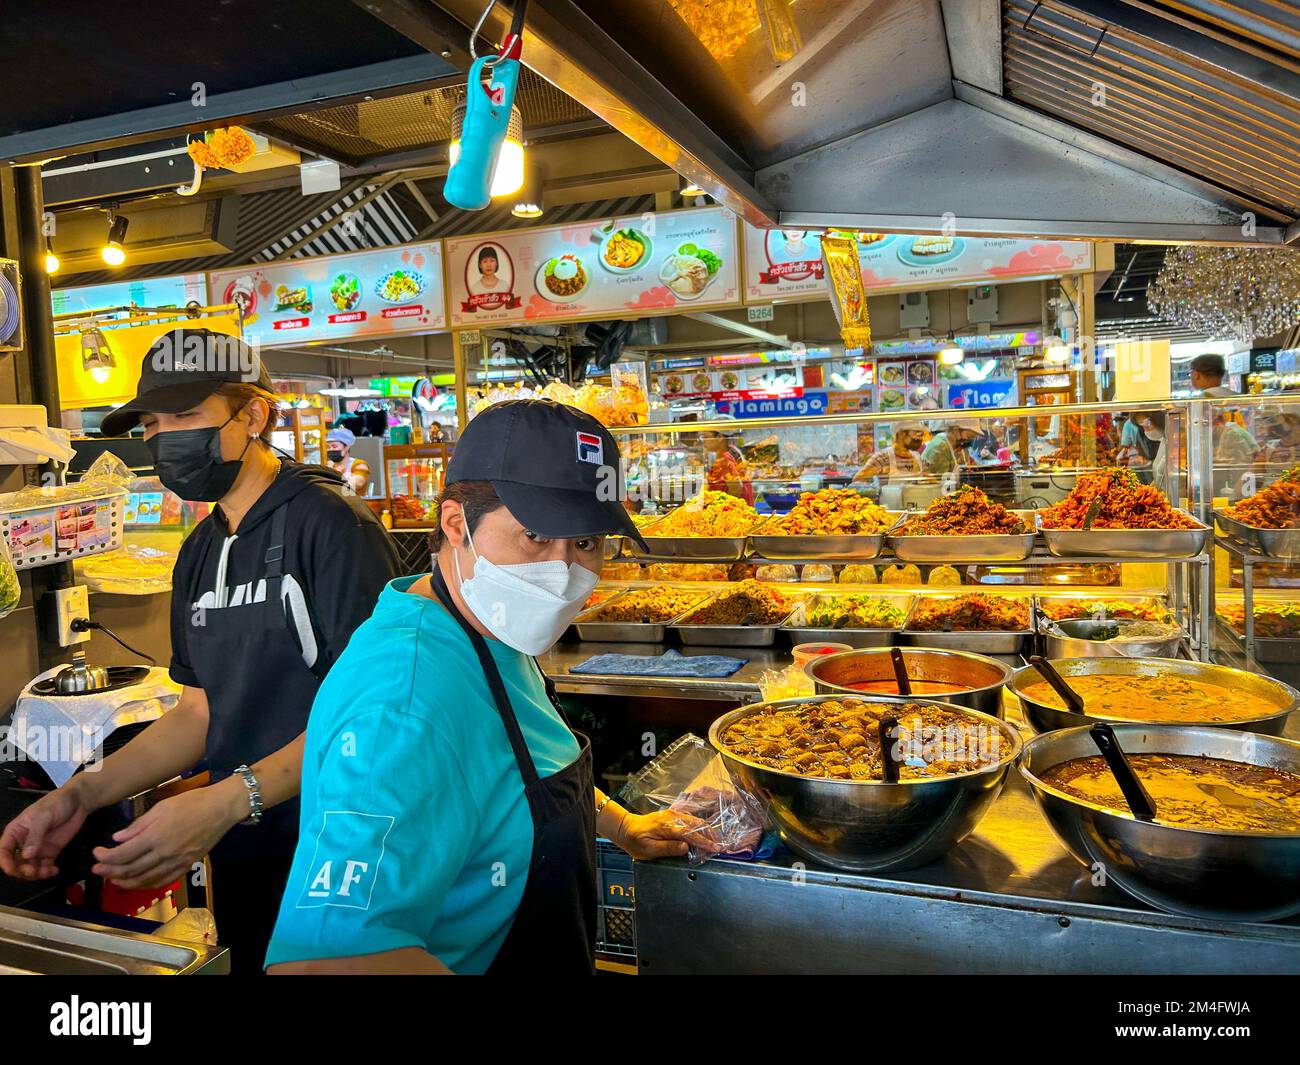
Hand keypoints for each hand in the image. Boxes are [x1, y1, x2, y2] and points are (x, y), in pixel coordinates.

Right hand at [0, 782, 93, 879]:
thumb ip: (35, 835)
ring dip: (35, 874)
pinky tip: (54, 870)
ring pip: (30, 867)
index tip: (12, 870)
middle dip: (21, 870)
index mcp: (16, 831)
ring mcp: (37, 848)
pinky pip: (45, 866)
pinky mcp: (51, 851)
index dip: (5, 862)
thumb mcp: (44, 816)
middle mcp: (24, 842)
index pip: (4, 850)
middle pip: (15, 863)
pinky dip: (47, 872)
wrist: (79, 801)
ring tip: (46, 871)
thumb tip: (26, 855)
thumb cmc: (57, 802)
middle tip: (33, 871)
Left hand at [91, 785, 237, 889]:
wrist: (222, 808)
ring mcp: (176, 862)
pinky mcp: (187, 866)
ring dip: (125, 881)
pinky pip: (162, 881)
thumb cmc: (192, 802)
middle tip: (96, 869)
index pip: (123, 854)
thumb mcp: (162, 806)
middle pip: (130, 870)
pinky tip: (137, 882)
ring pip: (144, 880)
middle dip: (109, 871)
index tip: (95, 853)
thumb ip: (138, 825)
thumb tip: (117, 839)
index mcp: (156, 836)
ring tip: (112, 878)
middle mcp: (164, 853)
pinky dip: (146, 884)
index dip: (105, 856)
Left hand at [612, 809, 723, 860]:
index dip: (704, 842)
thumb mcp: (649, 850)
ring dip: (707, 832)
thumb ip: (668, 848)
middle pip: (697, 824)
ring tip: (715, 843)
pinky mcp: (674, 816)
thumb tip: (686, 847)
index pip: (690, 833)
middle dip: (710, 835)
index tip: (715, 848)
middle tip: (720, 847)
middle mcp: (672, 817)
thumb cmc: (636, 841)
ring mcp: (673, 815)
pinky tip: (705, 836)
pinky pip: (691, 821)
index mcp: (666, 826)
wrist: (626, 828)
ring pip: (696, 821)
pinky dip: (700, 828)